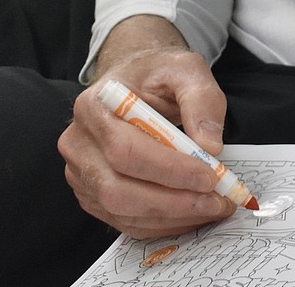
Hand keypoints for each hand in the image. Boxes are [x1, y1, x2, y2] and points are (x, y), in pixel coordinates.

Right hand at [57, 16, 235, 236]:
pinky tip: (190, 213)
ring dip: (171, 217)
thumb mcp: (186, 70)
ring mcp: (80, 173)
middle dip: (172, 201)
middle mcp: (78, 142)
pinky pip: (123, 221)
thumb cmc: (156, 76)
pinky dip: (161, 224)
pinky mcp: (91, 194)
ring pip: (120, 211)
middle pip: (117, 189)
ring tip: (211, 208)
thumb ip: (202, 100)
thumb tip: (210, 147)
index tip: (210, 177)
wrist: (135, 82)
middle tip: (217, 202)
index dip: (169, 169)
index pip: (125, 149)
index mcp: (94, 106)